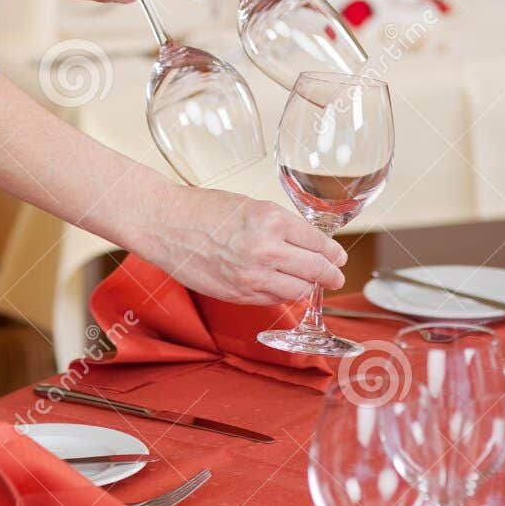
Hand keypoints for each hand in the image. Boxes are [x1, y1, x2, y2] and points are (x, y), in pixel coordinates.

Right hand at [139, 186, 347, 305]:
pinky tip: (282, 287)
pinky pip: (273, 299)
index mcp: (272, 220)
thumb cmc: (204, 210)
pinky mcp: (239, 294)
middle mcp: (267, 249)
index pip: (318, 243)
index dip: (333, 253)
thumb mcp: (251, 206)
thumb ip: (279, 226)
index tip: (338, 257)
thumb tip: (306, 242)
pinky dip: (283, 294)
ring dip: (308, 287)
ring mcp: (252, 276)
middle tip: (336, 275)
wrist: (166, 224)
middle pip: (315, 270)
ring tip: (310, 283)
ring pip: (298, 290)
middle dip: (331, 274)